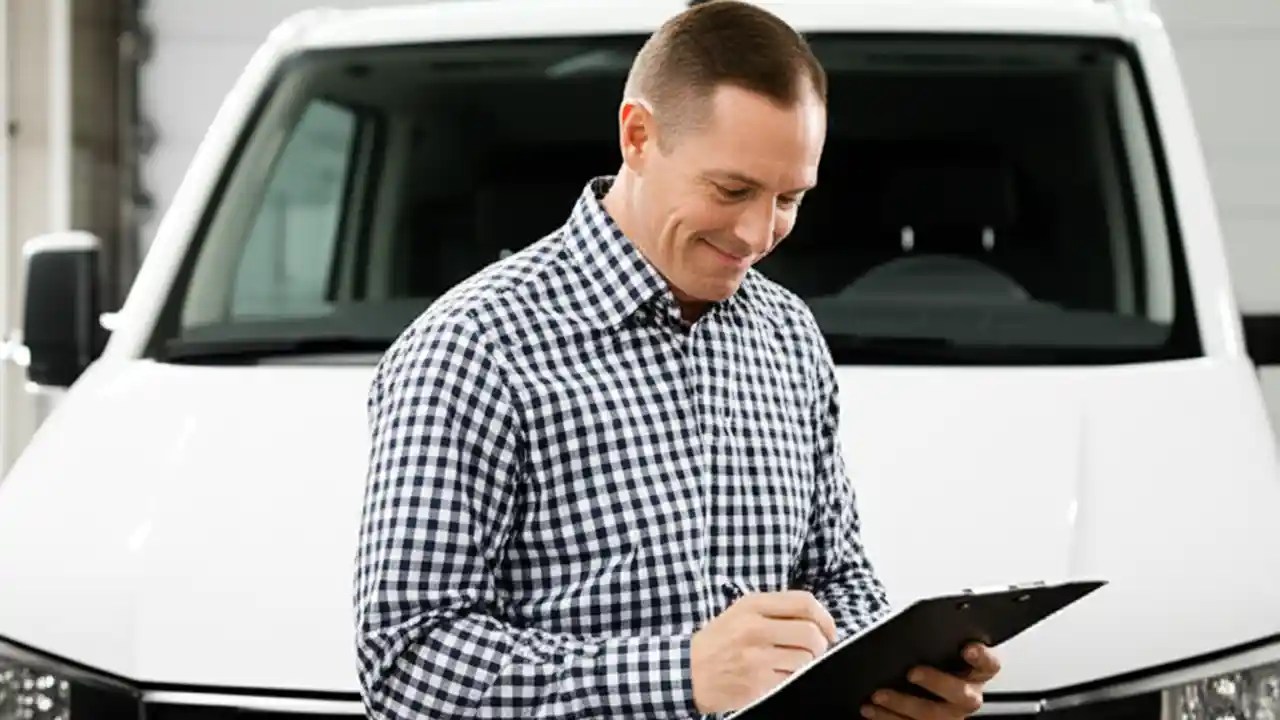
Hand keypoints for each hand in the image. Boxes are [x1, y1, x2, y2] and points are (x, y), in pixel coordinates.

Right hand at [690, 590, 838, 713]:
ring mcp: (757, 657)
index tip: (829, 629)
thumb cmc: (718, 642)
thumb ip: (774, 610)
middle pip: (810, 633)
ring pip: (805, 659)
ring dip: (806, 663)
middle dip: (821, 644)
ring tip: (791, 663)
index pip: (803, 603)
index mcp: (752, 605)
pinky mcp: (758, 683)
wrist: (689, 671)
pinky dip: (792, 678)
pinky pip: (792, 679)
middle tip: (815, 650)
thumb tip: (816, 620)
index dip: (824, 617)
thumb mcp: (740, 613)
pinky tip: (778, 675)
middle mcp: (755, 628)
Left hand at [862, 643, 1000, 719]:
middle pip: (963, 696)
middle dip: (937, 682)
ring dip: (903, 705)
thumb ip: (932, 637)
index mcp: (975, 672)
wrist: (914, 684)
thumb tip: (915, 623)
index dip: (982, 657)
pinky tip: (870, 708)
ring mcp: (950, 716)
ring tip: (879, 694)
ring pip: (933, 717)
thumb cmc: (926, 660)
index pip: (989, 664)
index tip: (968, 647)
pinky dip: (887, 718)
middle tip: (912, 672)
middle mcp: (967, 696)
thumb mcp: (932, 646)